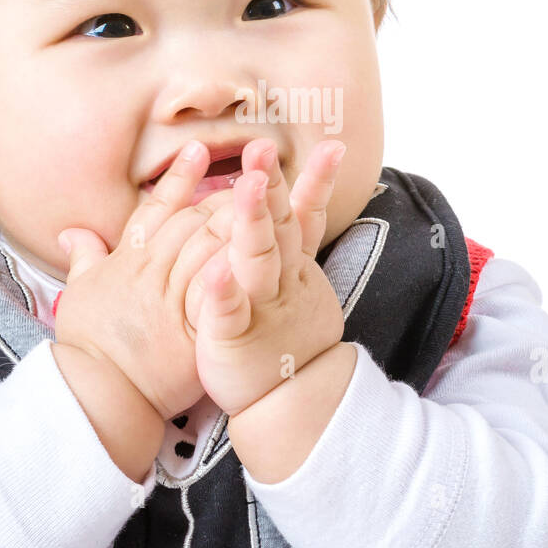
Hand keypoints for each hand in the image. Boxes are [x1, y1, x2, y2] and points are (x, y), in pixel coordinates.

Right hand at [52, 142, 237, 421]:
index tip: (201, 148)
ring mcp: (172, 298)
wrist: (98, 394)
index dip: (180, 178)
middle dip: (223, 193)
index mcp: (128, 261)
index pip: (156, 209)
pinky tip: (262, 248)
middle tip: (252, 171)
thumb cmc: (90, 346)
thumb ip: (85, 258)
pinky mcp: (192, 329)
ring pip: (207, 246)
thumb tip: (71, 232)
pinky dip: (238, 266)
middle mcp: (151, 273)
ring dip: (235, 218)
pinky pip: (219, 290)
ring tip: (264, 195)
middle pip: (191, 221)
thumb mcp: (80, 294)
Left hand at [190, 139, 347, 416]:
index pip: (305, 215)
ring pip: (258, 260)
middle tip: (262, 148)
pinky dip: (223, 293)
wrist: (290, 403)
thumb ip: (294, 241)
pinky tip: (216, 273)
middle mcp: (282, 280)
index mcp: (293, 266)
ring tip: (245, 189)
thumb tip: (303, 200)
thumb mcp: (298, 285)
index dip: (316, 180)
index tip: (331, 145)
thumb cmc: (285, 338)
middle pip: (281, 227)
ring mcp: (261, 307)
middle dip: (273, 187)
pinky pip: (229, 311)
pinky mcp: (235, 336)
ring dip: (252, 224)